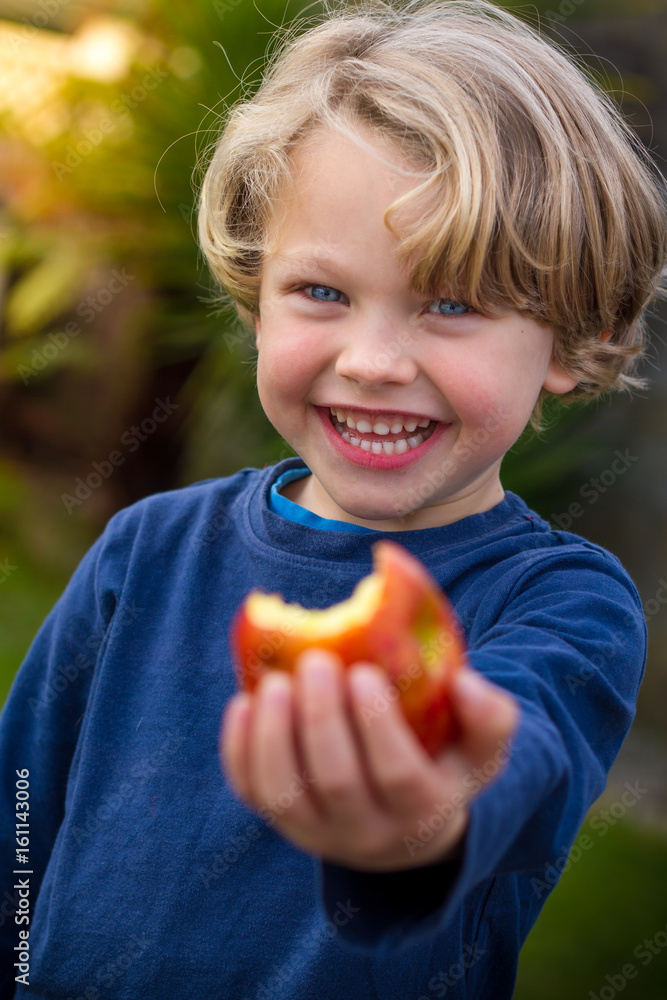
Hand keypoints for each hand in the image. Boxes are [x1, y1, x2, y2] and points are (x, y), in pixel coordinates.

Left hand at [220, 650, 518, 872]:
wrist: (402, 824)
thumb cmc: (442, 764)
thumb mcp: (481, 748)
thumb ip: (489, 716)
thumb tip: (464, 681)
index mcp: (423, 810)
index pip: (397, 775)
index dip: (377, 725)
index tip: (363, 672)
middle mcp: (366, 832)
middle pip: (336, 782)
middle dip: (320, 718)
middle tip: (315, 661)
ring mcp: (316, 832)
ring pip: (283, 794)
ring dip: (272, 734)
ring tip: (274, 680)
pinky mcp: (279, 821)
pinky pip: (250, 793)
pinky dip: (238, 750)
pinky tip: (243, 701)